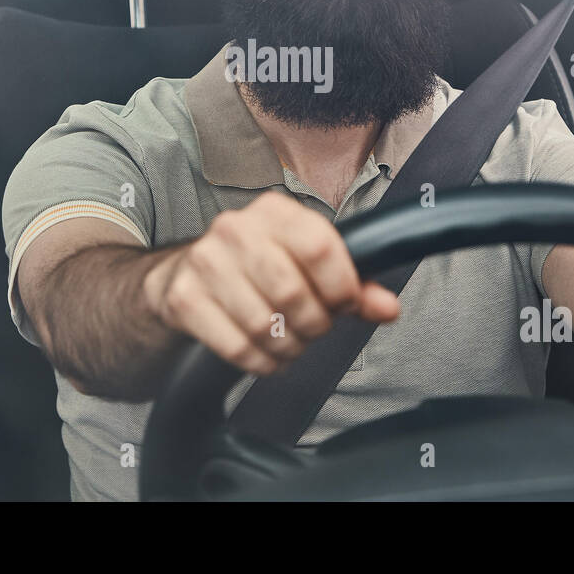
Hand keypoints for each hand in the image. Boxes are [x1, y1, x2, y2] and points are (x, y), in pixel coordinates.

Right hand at [142, 190, 399, 374]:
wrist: (185, 274)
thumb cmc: (258, 268)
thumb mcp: (306, 265)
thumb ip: (353, 285)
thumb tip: (389, 308)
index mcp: (275, 211)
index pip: (321, 247)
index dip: (342, 288)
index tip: (344, 305)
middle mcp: (236, 229)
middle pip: (293, 292)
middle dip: (314, 325)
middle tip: (314, 330)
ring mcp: (205, 262)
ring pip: (266, 325)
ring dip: (288, 348)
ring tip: (290, 344)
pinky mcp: (184, 298)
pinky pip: (238, 347)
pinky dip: (261, 362)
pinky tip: (265, 355)